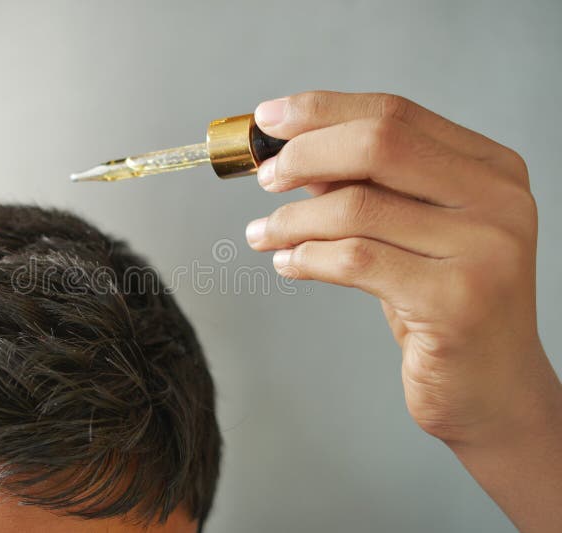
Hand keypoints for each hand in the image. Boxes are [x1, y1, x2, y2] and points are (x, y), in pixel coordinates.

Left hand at [246, 91, 561, 531]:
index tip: (271, 118)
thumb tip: (295, 155)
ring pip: (357, 206)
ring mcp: (483, 249)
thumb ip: (364, 189)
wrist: (492, 388)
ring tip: (263, 234)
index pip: (396, 113)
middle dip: (306, 153)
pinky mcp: (455, 299)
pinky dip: (306, 257)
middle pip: (380, 143)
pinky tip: (287, 263)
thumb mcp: (408, 235)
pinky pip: (354, 260)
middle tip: (266, 177)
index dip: (323, 110)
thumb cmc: (443, 306)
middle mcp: (497, 200)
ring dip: (292, 219)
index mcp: (491, 169)